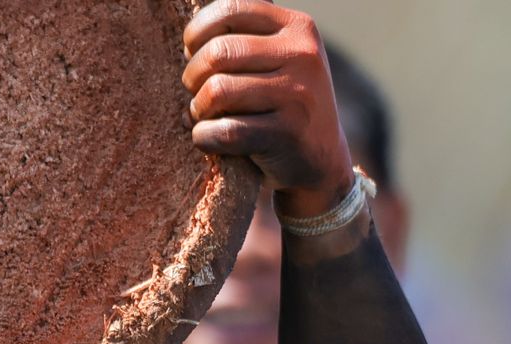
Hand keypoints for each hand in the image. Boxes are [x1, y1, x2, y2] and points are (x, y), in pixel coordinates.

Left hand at [184, 0, 353, 218]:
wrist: (319, 161)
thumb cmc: (280, 105)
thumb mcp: (276, 59)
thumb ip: (245, 36)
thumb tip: (191, 26)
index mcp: (297, 27)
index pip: (231, 9)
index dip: (197, 32)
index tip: (192, 53)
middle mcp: (303, 54)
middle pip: (217, 53)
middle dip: (192, 77)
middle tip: (197, 94)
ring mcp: (298, 94)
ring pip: (216, 91)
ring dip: (197, 110)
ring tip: (206, 117)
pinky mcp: (287, 133)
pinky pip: (223, 131)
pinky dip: (205, 138)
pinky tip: (212, 139)